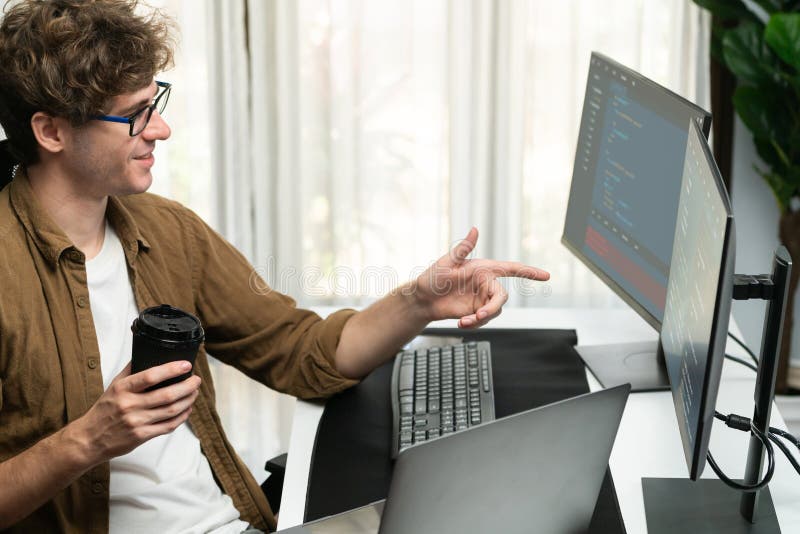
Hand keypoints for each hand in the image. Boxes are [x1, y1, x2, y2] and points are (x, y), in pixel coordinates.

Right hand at [68, 361, 201, 463]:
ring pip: (171, 411)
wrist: (89, 439)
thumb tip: (147, 352)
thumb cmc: (104, 409)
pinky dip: (182, 417)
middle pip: (167, 395)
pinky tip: (187, 409)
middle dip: (187, 386)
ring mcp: (136, 422)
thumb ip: (131, 370)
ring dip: (188, 400)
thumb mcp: (113, 385)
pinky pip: (168, 426)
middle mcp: (129, 405)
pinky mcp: (141, 436)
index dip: (171, 369)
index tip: (186, 365)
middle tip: (196, 380)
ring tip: (194, 392)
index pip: (150, 376)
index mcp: (122, 389)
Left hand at [412, 227, 548, 327]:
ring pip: (494, 311)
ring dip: (481, 318)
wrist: (423, 300)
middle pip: (501, 297)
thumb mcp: (447, 262)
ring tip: (465, 322)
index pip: (511, 268)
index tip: (546, 276)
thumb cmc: (433, 277)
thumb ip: (463, 248)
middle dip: (492, 308)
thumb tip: (474, 229)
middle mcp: (485, 283)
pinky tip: (462, 323)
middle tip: (478, 316)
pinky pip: (484, 320)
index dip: (529, 271)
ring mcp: (481, 299)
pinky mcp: (476, 312)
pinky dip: (475, 324)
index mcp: (483, 269)